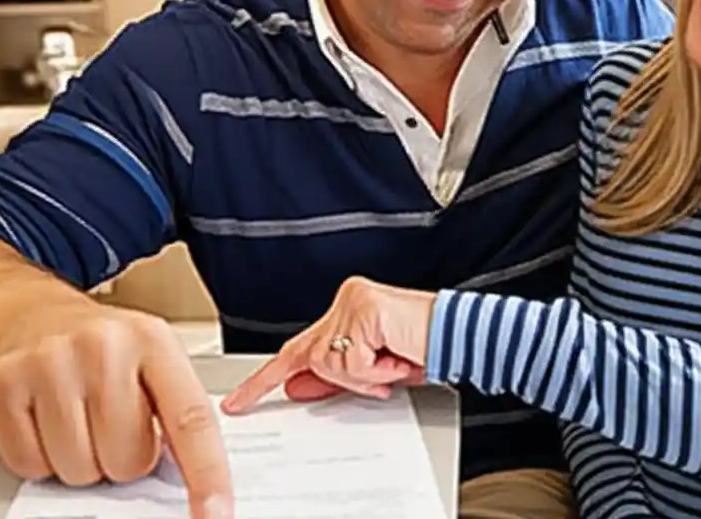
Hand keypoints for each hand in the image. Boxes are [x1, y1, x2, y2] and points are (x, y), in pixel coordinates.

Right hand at [0, 304, 232, 518]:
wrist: (32, 314)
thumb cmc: (102, 347)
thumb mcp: (154, 361)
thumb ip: (175, 412)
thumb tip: (196, 483)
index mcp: (153, 341)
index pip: (190, 420)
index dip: (207, 475)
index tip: (215, 514)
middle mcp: (103, 346)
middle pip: (127, 459)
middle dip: (124, 459)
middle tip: (112, 425)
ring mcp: (49, 362)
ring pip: (79, 470)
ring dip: (82, 461)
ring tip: (79, 419)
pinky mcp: (2, 384)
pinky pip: (30, 466)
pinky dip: (40, 458)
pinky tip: (46, 421)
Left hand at [221, 277, 435, 412]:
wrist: (461, 336)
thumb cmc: (426, 348)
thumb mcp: (373, 370)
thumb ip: (335, 376)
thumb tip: (300, 386)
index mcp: (347, 308)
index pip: (299, 345)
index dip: (266, 377)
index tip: (239, 400)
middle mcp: (347, 299)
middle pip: (313, 356)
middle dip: (336, 377)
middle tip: (363, 374)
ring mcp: (353, 302)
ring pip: (330, 363)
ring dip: (366, 377)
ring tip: (395, 363)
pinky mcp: (365, 311)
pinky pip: (352, 361)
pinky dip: (376, 372)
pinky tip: (398, 358)